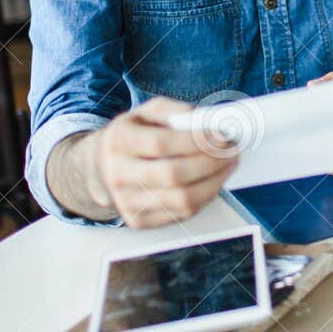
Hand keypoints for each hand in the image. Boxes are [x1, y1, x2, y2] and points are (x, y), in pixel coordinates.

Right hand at [71, 98, 237, 227]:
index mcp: (119, 142)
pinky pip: (181, 214)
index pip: (161, 144)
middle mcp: (119, 174)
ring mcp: (127, 202)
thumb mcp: (145, 113)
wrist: (101, 167)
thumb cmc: (131, 137)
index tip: (221, 135)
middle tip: (231, 151)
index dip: (196, 141)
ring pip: (182, 199)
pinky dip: (205, 198)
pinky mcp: (139, 220)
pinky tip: (213, 182)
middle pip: (173, 174)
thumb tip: (203, 120)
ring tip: (227, 165)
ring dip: (215, 182)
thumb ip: (172, 111)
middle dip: (211, 162)